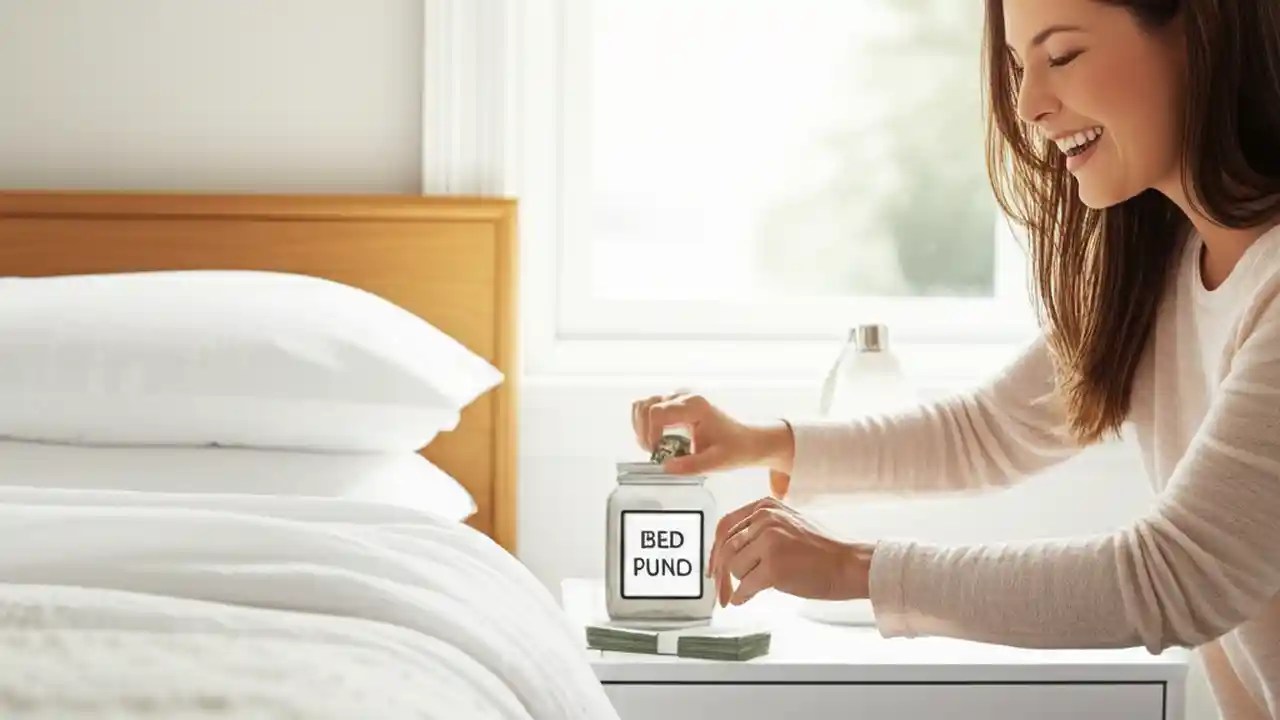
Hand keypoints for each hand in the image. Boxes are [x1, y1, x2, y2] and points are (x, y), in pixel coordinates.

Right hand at [630, 390, 794, 474]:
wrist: (749, 439)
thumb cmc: (736, 448)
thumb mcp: (717, 462)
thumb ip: (691, 466)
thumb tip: (665, 468)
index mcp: (695, 406)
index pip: (657, 412)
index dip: (651, 434)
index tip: (656, 453)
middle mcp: (685, 396)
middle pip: (645, 406)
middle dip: (643, 432)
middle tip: (653, 453)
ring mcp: (679, 398)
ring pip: (643, 404)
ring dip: (641, 427)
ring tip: (653, 447)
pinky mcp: (676, 404)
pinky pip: (649, 408)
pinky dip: (644, 424)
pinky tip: (656, 440)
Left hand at [707, 496, 873, 606]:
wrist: (849, 564)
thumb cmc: (822, 549)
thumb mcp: (789, 523)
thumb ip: (760, 530)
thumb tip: (727, 551)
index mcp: (766, 506)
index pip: (726, 526)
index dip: (715, 550)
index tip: (712, 568)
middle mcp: (765, 519)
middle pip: (726, 549)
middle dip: (721, 574)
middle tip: (721, 592)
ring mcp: (769, 541)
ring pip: (734, 568)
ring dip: (741, 582)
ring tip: (756, 587)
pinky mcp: (774, 566)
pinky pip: (745, 586)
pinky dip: (742, 596)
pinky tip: (744, 600)